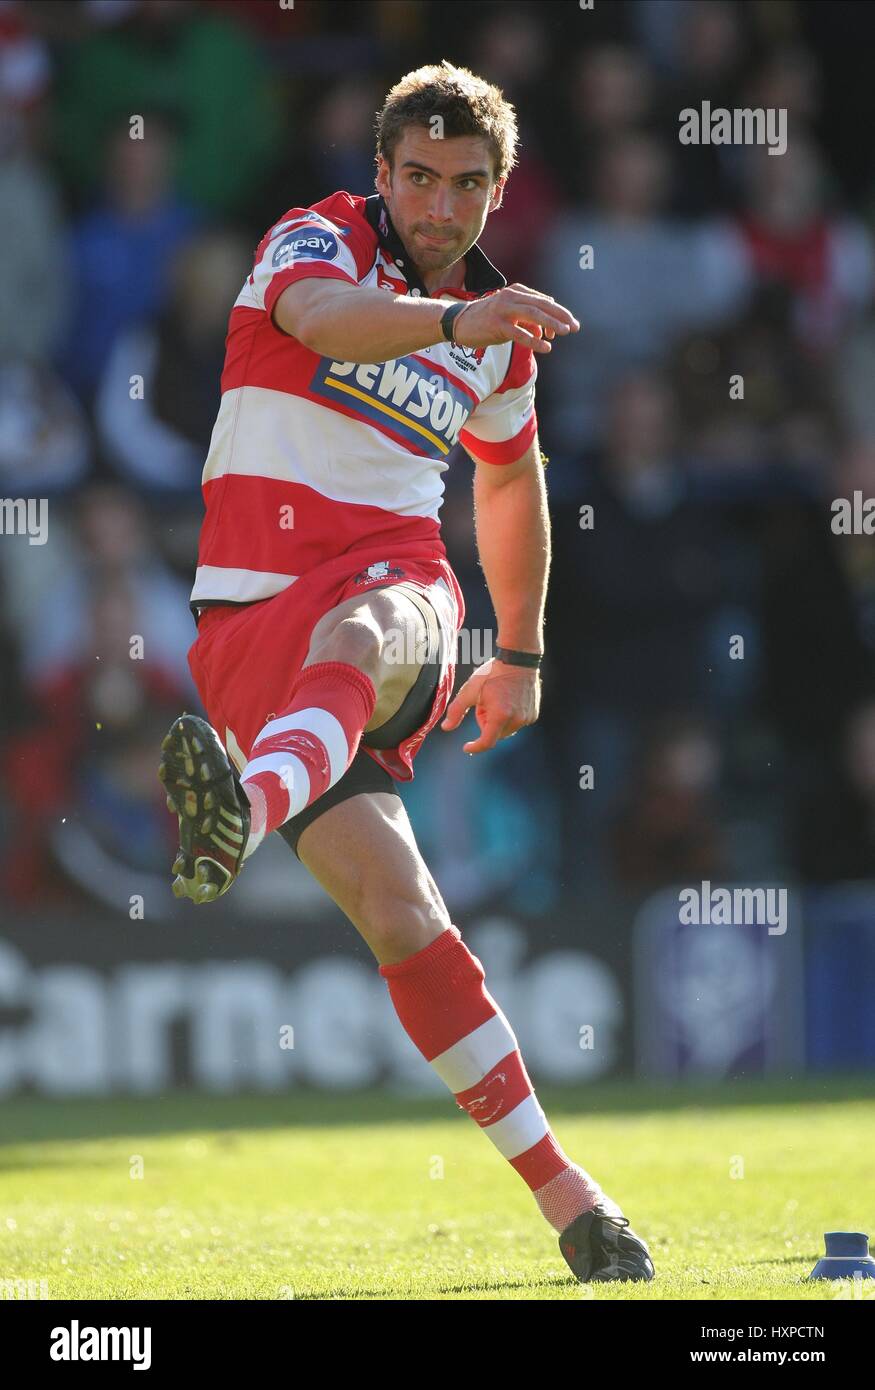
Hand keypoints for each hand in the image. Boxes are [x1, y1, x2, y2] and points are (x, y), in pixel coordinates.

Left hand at [440, 657, 540, 753]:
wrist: (518, 660)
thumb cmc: (492, 674)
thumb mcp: (470, 690)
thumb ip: (456, 711)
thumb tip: (446, 728)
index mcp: (500, 715)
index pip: (487, 742)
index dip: (475, 747)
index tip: (466, 747)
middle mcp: (516, 720)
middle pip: (495, 734)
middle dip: (487, 723)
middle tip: (485, 703)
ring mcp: (527, 718)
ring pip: (506, 729)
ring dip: (498, 721)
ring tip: (498, 699)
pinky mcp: (533, 715)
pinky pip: (517, 723)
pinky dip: (510, 717)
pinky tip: (509, 699)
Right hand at [452, 283, 578, 354]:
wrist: (459, 322)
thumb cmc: (486, 319)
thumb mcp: (510, 314)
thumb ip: (528, 319)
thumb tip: (545, 330)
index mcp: (517, 292)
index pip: (544, 301)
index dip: (559, 313)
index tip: (569, 326)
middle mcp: (511, 297)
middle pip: (542, 305)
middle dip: (561, 316)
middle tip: (575, 327)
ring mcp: (503, 310)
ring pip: (533, 315)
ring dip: (551, 324)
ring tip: (565, 333)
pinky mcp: (497, 325)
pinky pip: (519, 333)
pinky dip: (534, 340)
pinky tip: (546, 347)